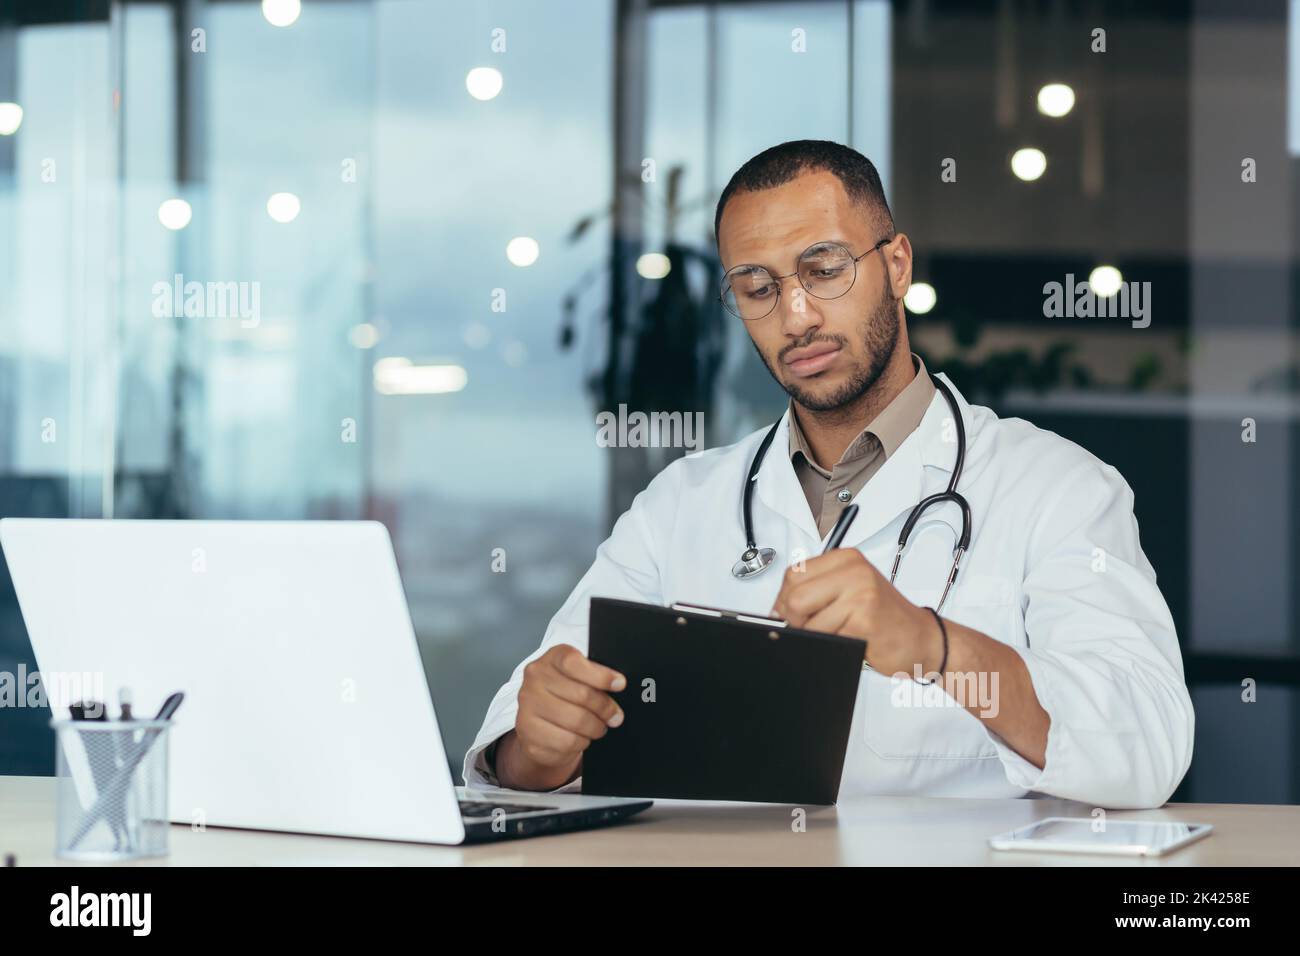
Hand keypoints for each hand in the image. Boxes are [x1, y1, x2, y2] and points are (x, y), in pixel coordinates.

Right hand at [495, 644, 625, 790]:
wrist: (539, 726)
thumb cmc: (563, 697)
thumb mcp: (577, 678)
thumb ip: (594, 676)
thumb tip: (617, 683)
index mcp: (550, 660)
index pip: (573, 662)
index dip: (601, 675)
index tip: (619, 684)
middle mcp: (534, 681)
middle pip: (582, 694)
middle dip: (606, 708)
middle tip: (615, 715)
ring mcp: (528, 707)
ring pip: (577, 721)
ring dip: (595, 728)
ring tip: (597, 727)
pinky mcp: (530, 734)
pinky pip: (567, 741)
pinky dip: (581, 742)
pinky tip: (580, 737)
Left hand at [770, 549, 940, 677]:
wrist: (921, 638)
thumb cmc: (883, 618)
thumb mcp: (848, 591)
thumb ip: (814, 591)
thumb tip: (776, 610)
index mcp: (846, 558)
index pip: (792, 575)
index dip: (785, 601)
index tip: (792, 615)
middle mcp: (853, 570)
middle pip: (794, 598)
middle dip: (796, 621)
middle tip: (815, 629)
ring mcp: (860, 592)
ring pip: (807, 622)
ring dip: (817, 636)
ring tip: (841, 633)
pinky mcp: (864, 619)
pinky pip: (826, 637)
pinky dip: (833, 645)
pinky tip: (853, 639)